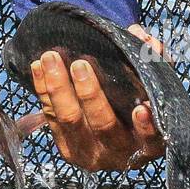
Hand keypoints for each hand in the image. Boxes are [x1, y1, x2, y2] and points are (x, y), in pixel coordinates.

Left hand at [22, 23, 166, 171]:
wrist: (114, 132)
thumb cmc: (137, 102)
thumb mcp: (148, 84)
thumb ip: (151, 60)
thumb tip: (138, 34)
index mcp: (147, 143)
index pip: (151, 139)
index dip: (146, 127)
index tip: (140, 107)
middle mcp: (120, 154)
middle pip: (103, 125)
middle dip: (90, 94)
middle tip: (80, 64)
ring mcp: (91, 155)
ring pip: (70, 121)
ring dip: (58, 88)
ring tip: (51, 58)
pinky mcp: (68, 149)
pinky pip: (50, 118)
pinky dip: (43, 90)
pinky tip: (38, 67)